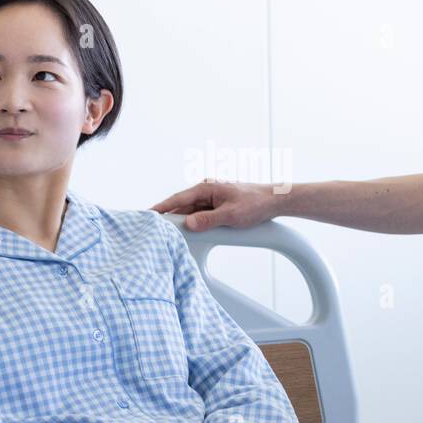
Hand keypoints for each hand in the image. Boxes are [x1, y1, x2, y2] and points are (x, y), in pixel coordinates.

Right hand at [151, 181, 281, 231]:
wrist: (275, 201)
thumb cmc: (255, 203)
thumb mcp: (231, 215)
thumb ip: (208, 220)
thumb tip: (189, 224)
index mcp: (207, 188)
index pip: (178, 198)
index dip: (162, 207)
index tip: (148, 213)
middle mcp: (207, 191)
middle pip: (183, 206)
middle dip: (171, 218)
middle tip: (156, 230)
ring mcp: (212, 199)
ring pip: (192, 212)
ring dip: (185, 222)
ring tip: (171, 234)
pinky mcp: (218, 207)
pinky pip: (201, 216)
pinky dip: (195, 224)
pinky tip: (191, 234)